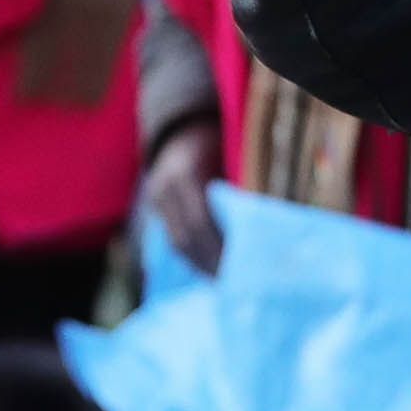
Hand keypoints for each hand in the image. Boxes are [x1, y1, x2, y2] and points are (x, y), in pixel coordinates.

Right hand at [139, 121, 222, 273]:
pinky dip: (189, 256)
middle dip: (208, 264)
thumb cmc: (218, 141)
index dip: (217, 249)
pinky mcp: (154, 207)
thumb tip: (255, 235)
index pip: (199, 223)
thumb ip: (235, 192)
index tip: (237, 268)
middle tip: (231, 284)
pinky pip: (169, 238)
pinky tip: (206, 269)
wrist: (183, 126)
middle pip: (184, 237)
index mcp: (184, 173)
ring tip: (220, 282)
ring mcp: (155, 197)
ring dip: (198, 265)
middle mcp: (164, 187)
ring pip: (174, 241)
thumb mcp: (229, 158)